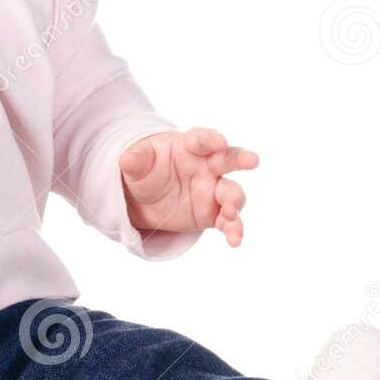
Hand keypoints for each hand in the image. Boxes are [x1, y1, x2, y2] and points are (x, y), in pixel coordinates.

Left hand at [119, 127, 258, 245]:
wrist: (145, 198)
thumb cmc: (145, 170)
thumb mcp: (135, 164)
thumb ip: (136, 160)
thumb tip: (127, 158)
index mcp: (188, 146)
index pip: (202, 139)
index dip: (211, 139)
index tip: (220, 140)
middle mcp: (207, 166)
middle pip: (228, 159)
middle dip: (241, 158)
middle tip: (252, 160)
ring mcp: (213, 190)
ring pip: (232, 192)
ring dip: (235, 201)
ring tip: (230, 212)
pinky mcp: (214, 213)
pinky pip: (228, 221)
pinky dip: (234, 229)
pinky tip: (235, 240)